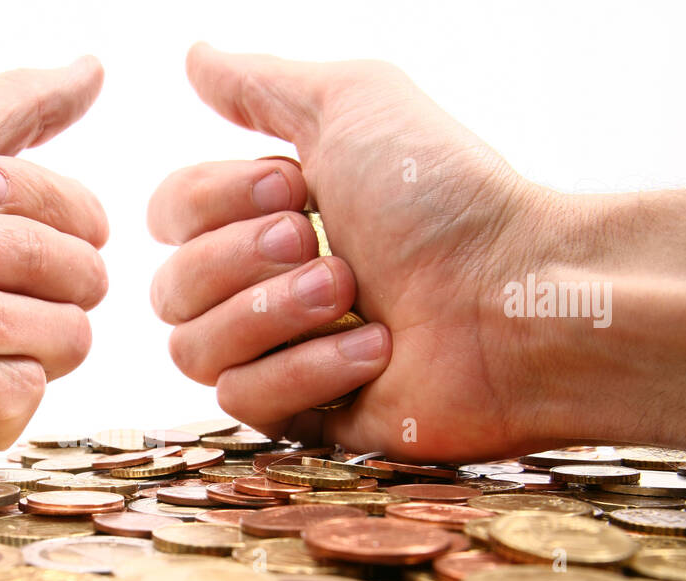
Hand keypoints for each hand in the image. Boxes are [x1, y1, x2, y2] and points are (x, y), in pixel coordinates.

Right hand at [148, 44, 555, 460]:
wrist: (516, 296)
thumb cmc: (444, 196)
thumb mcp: (353, 105)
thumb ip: (261, 84)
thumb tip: (194, 56)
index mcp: (265, 215)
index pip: (169, 215)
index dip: (214, 202)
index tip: (295, 186)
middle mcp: (263, 287)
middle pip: (169, 289)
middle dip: (243, 262)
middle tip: (324, 246)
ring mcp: (281, 356)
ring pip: (193, 352)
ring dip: (272, 315)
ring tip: (350, 294)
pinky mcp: (306, 418)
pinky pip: (242, 401)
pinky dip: (306, 371)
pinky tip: (373, 353)